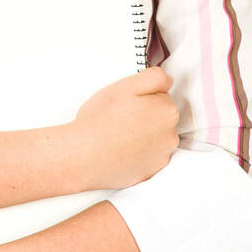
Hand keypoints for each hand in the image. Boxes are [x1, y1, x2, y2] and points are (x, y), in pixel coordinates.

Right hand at [69, 66, 179, 190]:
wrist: (81, 156)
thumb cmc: (100, 120)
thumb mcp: (126, 85)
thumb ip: (155, 78)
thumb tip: (168, 81)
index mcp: (168, 111)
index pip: (161, 96)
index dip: (142, 97)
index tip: (127, 104)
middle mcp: (170, 136)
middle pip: (160, 118)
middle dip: (145, 116)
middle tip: (120, 119)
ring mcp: (160, 157)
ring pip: (155, 138)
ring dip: (142, 136)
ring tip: (117, 136)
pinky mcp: (149, 173)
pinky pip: (147, 158)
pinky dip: (137, 154)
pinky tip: (120, 151)